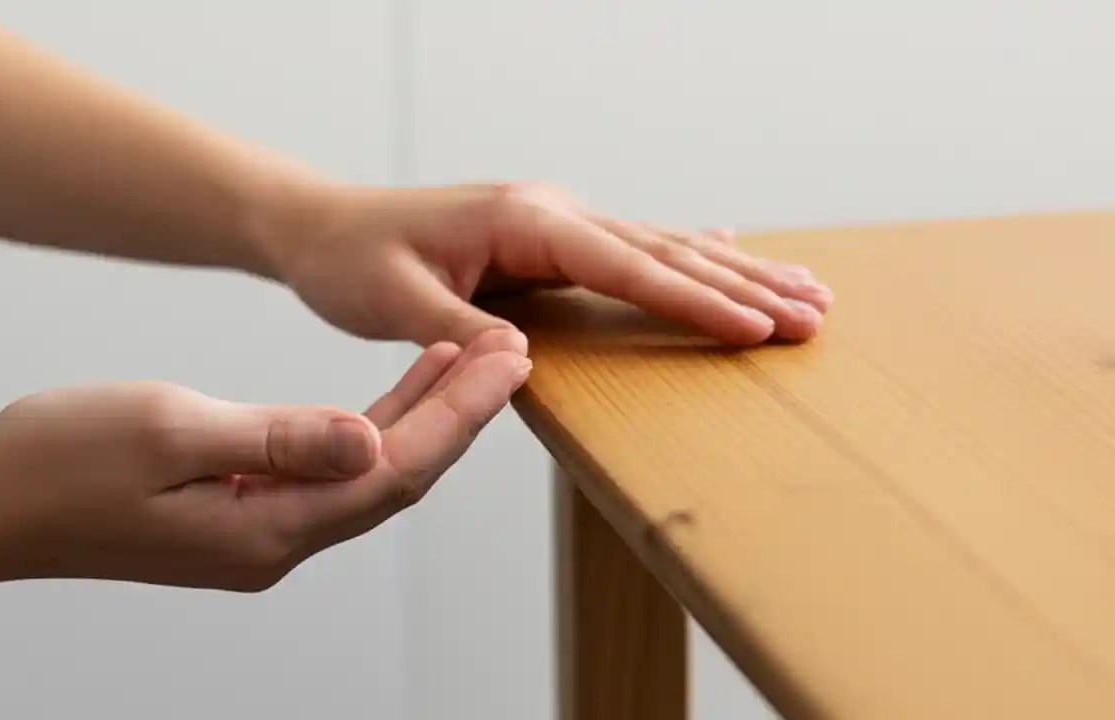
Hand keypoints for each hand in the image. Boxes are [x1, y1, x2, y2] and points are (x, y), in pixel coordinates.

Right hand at [0, 329, 527, 593]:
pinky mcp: (241, 513)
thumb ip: (278, 440)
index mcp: (267, 531)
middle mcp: (275, 543)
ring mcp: (259, 532)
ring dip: (420, 417)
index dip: (460, 415)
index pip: (396, 470)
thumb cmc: (60, 459)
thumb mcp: (170, 430)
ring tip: (471, 359)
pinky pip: (328, 471)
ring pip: (368, 473)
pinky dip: (368, 427)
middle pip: (396, 476)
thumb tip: (371, 442)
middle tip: (513, 351)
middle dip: (459, 414)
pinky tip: (393, 390)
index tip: (510, 360)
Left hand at [272, 183, 833, 346]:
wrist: (322, 227)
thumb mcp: (394, 302)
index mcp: (523, 221)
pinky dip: (688, 256)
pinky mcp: (548, 238)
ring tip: (802, 289)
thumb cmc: (351, 262)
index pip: (626, 265)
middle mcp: (551, 212)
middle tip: (817, 313)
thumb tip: (527, 359)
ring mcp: (554, 221)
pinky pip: (633, 249)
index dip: (695, 299)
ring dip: (734, 270)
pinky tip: (727, 249)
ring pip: (662, 246)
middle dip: (743, 285)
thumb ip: (461, 330)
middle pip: (664, 251)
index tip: (757, 326)